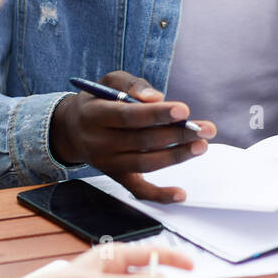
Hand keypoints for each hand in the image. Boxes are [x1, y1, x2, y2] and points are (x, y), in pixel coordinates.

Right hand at [49, 70, 215, 202]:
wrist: (71, 129)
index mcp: (94, 115)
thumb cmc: (98, 100)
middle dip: (178, 134)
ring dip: (176, 156)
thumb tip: (157, 98)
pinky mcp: (116, 177)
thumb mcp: (109, 82)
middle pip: (142, 141)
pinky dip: (160, 195)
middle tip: (205, 129)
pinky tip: (181, 194)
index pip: (128, 116)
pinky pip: (138, 190)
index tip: (184, 110)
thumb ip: (132, 85)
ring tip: (201, 146)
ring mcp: (107, 163)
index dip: (157, 114)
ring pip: (145, 163)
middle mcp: (99, 142)